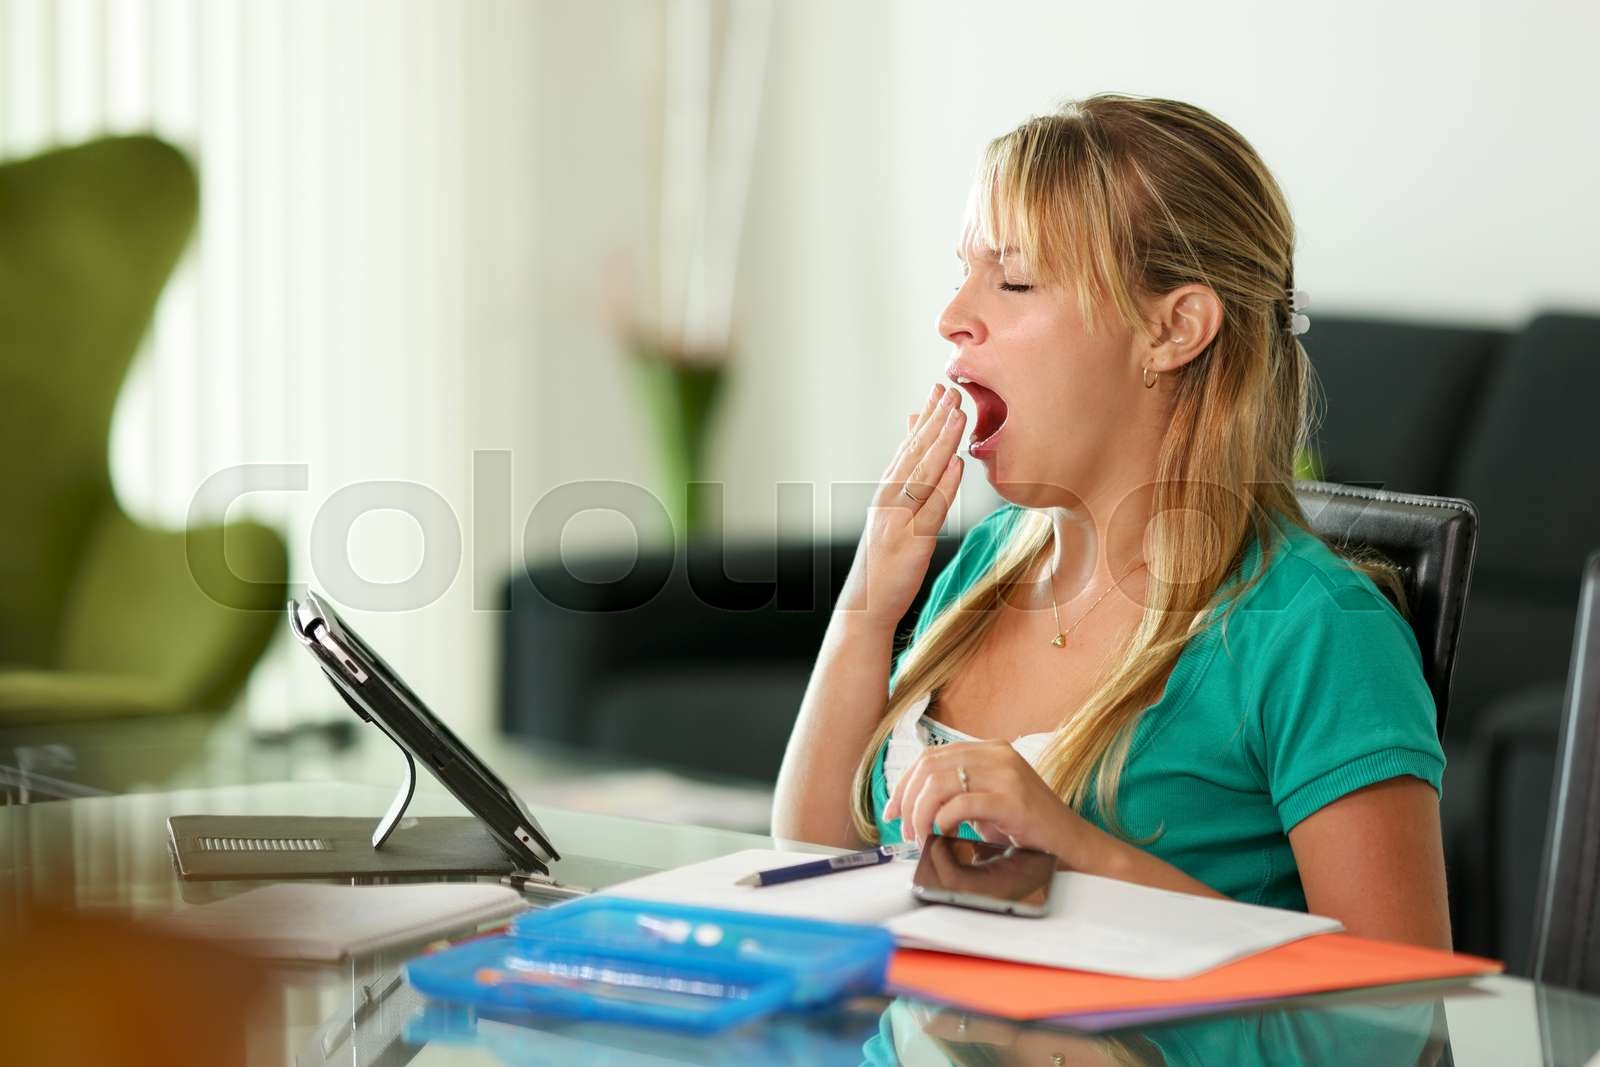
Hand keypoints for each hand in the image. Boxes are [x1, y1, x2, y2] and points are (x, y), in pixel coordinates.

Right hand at [835, 383, 965, 629]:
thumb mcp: (891, 516)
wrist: (866, 605)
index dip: (926, 417)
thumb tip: (914, 438)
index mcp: (886, 492)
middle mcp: (887, 500)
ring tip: (957, 414)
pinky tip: (957, 465)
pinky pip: (929, 509)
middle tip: (951, 389)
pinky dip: (943, 485)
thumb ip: (904, 479)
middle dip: (934, 419)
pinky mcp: (909, 542)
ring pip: (921, 474)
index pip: (908, 446)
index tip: (941, 389)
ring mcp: (896, 520)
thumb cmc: (883, 560)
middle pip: (913, 453)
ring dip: (940, 442)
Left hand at [882, 740, 1093, 863]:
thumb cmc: (1028, 827)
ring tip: (923, 837)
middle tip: (906, 830)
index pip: (929, 756)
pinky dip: (943, 821)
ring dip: (921, 815)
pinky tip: (944, 835)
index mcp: (989, 749)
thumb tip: (910, 806)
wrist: (1072, 844)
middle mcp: (997, 754)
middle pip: (929, 767)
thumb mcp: (986, 801)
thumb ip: (956, 793)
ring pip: (939, 784)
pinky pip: (962, 803)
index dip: (904, 784)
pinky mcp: (1013, 800)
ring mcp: (1007, 774)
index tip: (892, 811)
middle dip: (907, 801)